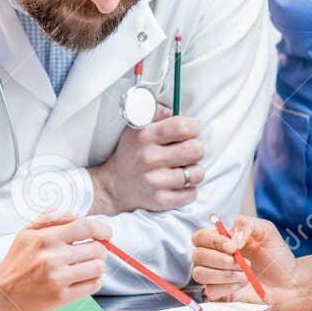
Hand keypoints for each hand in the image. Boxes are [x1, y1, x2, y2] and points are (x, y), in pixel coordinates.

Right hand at [0, 214, 110, 310]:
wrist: (1, 291)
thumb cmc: (17, 260)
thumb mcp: (27, 231)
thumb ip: (52, 218)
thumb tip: (77, 216)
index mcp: (45, 238)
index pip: (86, 227)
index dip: (103, 229)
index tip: (106, 234)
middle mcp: (52, 258)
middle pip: (96, 249)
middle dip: (99, 249)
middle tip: (91, 252)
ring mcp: (58, 279)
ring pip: (98, 268)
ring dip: (97, 265)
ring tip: (86, 265)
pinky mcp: (61, 297)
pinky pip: (93, 285)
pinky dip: (93, 280)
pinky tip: (82, 278)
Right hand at [89, 106, 204, 214]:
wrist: (115, 185)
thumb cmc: (132, 152)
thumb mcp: (137, 126)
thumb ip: (157, 113)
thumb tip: (175, 110)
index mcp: (145, 136)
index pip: (183, 127)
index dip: (193, 128)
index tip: (189, 133)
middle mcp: (149, 158)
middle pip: (196, 150)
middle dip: (196, 149)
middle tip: (188, 152)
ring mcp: (154, 181)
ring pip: (196, 173)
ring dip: (194, 171)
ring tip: (183, 169)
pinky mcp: (159, 200)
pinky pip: (191, 193)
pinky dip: (189, 189)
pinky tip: (179, 184)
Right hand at [190, 215, 298, 303]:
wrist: (289, 280)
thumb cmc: (276, 254)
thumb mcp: (265, 230)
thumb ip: (246, 225)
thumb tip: (231, 240)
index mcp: (221, 240)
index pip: (199, 237)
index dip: (212, 241)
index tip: (232, 247)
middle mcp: (214, 257)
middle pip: (197, 256)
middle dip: (220, 260)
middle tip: (243, 263)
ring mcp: (216, 276)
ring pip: (200, 274)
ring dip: (224, 274)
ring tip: (245, 274)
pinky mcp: (221, 293)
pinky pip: (210, 291)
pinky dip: (226, 287)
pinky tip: (241, 285)